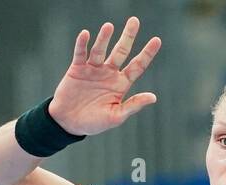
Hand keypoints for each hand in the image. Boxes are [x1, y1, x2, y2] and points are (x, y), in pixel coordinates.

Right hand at [49, 17, 160, 135]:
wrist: (68, 123)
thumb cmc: (94, 122)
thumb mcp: (116, 117)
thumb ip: (133, 105)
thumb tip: (153, 97)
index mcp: (121, 84)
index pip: (137, 66)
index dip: (147, 54)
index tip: (157, 40)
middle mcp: (109, 73)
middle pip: (121, 51)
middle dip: (128, 36)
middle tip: (134, 21)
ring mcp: (93, 69)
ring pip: (100, 50)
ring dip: (104, 38)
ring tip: (108, 27)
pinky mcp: (77, 68)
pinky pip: (81, 53)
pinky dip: (82, 44)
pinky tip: (86, 34)